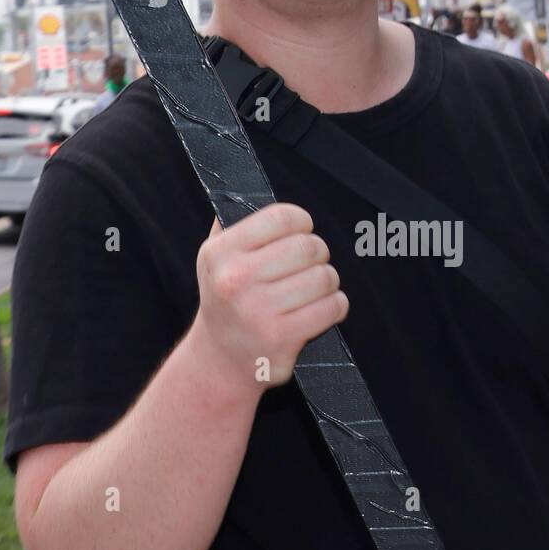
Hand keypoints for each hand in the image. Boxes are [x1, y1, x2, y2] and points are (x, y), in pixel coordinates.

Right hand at [191, 201, 347, 392]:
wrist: (219, 359)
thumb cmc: (224, 300)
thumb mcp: (213, 258)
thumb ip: (232, 224)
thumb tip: (249, 190)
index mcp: (221, 253)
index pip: (281, 217)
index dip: (301, 221)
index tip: (301, 231)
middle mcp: (236, 280)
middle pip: (308, 246)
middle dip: (317, 253)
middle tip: (309, 263)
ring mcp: (259, 311)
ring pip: (324, 277)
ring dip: (327, 281)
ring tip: (313, 287)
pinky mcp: (282, 337)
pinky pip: (332, 307)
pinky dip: (335, 306)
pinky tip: (321, 308)